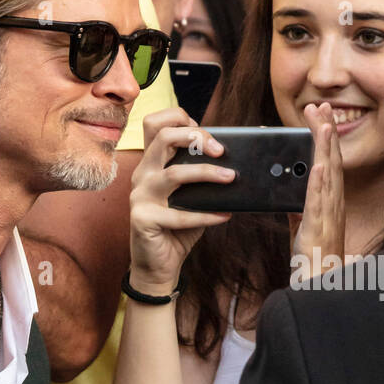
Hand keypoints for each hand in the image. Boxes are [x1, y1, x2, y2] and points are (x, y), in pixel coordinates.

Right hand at [127, 107, 234, 295]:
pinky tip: (224, 216)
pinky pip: (179, 215)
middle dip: (196, 136)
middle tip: (221, 151)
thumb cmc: (178, 227)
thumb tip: (244, 155)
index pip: (156, 122)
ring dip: (208, 173)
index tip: (208, 135)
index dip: (181, 118)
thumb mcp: (192, 194)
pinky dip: (206, 215)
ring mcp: (140, 196)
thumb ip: (203, 173)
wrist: (158, 265)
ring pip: (174, 173)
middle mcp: (143, 174)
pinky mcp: (142, 219)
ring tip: (231, 178)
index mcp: (152, 163)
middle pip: (162, 136)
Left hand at [289, 102, 344, 274]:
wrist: (319, 281)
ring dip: (325, 148)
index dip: (324, 137)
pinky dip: (319, 182)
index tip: (319, 115)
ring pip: (328, 175)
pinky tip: (318, 166)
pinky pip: (319, 202)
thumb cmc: (313, 256)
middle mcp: (332, 202)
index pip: (326, 161)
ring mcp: (328, 213)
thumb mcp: (302, 226)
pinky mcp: (318, 227)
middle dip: (325, 131)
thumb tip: (288, 196)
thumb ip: (298, 209)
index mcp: (329, 200)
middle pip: (330, 159)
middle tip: (319, 106)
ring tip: (323, 124)